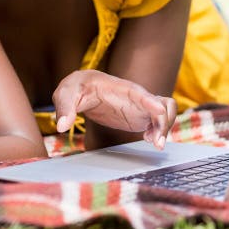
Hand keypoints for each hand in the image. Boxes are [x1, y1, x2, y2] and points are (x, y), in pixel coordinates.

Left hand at [53, 70, 176, 148]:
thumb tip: (62, 125)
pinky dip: (159, 132)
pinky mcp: (140, 117)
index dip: (151, 102)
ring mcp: (140, 107)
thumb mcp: (66, 93)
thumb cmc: (77, 86)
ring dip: (165, 129)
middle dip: (165, 123)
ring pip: (166, 114)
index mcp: (120, 88)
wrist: (84, 86)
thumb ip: (65, 107)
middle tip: (155, 142)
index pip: (140, 93)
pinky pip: (159, 122)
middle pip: (164, 105)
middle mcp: (136, 97)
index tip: (159, 112)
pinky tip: (148, 140)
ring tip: (153, 142)